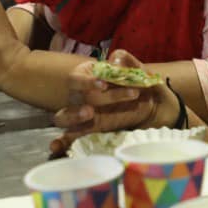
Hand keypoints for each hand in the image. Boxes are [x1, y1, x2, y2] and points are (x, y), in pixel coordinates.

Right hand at [49, 50, 169, 155]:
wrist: (152, 102)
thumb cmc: (140, 81)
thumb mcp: (137, 68)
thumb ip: (126, 61)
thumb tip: (115, 60)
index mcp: (89, 75)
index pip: (77, 78)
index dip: (87, 82)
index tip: (104, 84)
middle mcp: (81, 93)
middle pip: (75, 97)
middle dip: (88, 98)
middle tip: (97, 104)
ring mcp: (83, 112)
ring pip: (64, 116)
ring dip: (72, 117)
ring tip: (89, 114)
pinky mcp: (89, 128)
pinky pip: (70, 135)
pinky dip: (62, 141)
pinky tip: (55, 147)